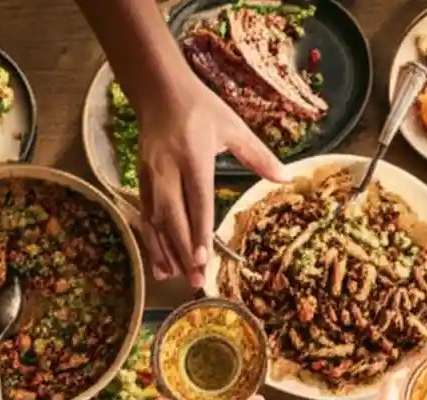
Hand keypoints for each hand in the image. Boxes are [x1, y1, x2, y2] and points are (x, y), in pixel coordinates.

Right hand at [135, 75, 288, 286]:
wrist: (159, 92)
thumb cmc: (201, 109)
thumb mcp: (234, 126)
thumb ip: (259, 155)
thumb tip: (287, 177)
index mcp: (194, 155)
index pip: (197, 200)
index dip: (199, 231)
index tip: (203, 258)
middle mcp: (168, 169)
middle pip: (173, 216)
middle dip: (183, 251)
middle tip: (195, 280)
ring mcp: (150, 175)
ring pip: (155, 220)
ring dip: (165, 251)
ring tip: (176, 278)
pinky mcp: (139, 180)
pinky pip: (144, 215)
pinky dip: (151, 240)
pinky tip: (159, 262)